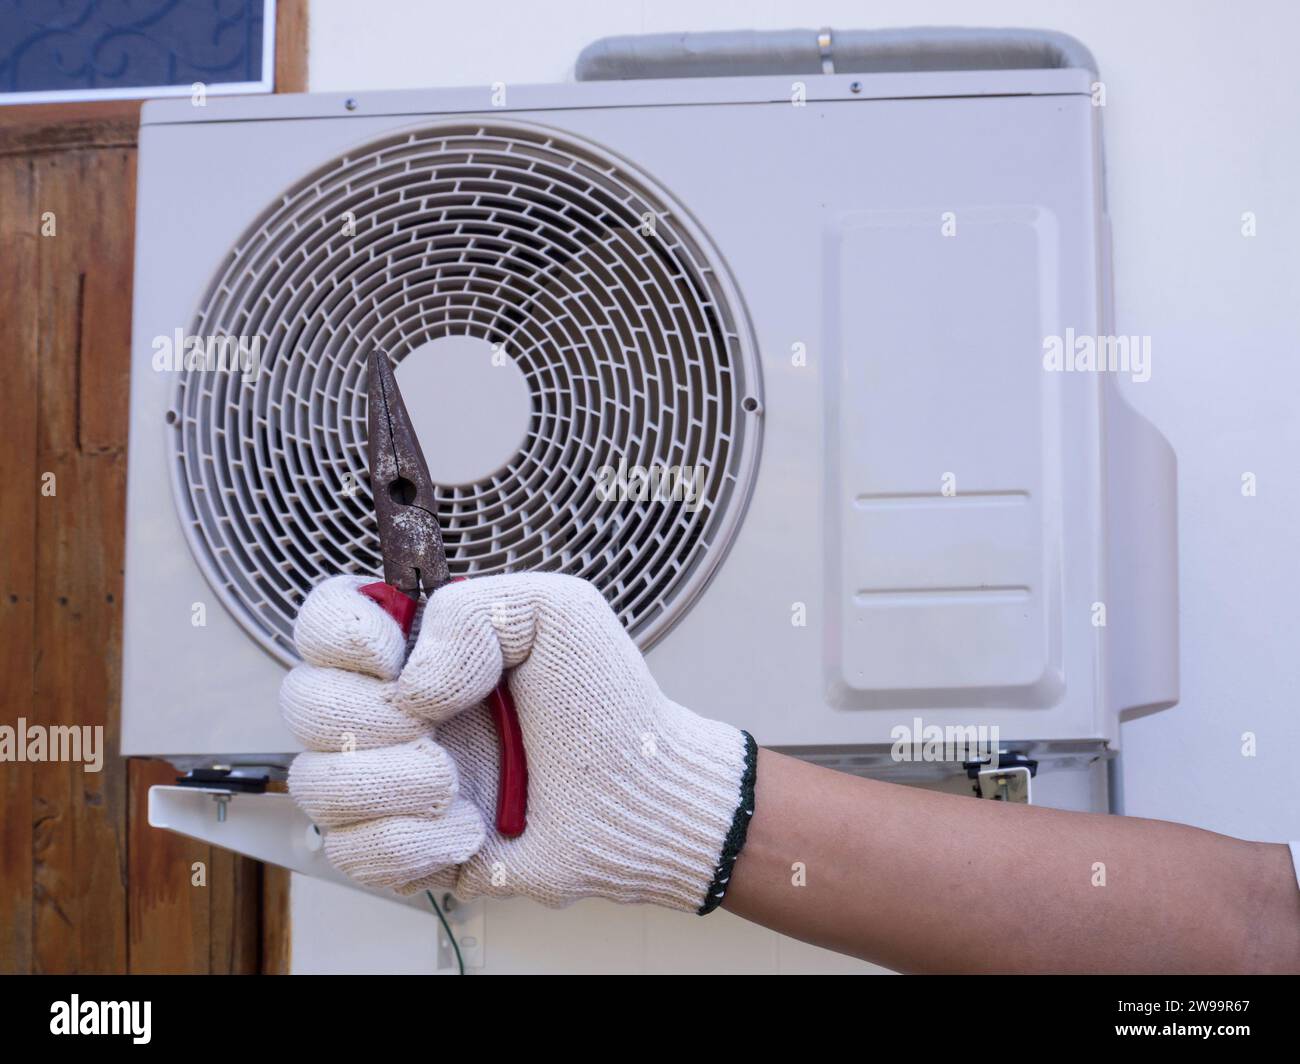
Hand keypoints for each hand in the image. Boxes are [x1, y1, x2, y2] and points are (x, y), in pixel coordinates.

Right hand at [280, 572, 755, 911]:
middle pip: (303, 702)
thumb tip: (409, 681)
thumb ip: (472, 611)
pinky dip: (411, 842)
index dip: (337, 635)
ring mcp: (390, 780)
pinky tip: (465, 828)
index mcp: (418, 646)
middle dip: (371, 720)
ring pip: (315, 782)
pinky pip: (349, 851)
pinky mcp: (399, 845)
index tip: (389, 653)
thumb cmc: (607, 704)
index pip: (323, 621)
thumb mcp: (556, 612)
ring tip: (456, 785)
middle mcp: (392, 709)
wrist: (638, 797)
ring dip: (394, 785)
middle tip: (436, 727)